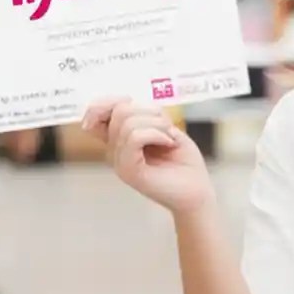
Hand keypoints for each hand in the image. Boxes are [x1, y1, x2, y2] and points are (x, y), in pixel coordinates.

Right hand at [81, 97, 213, 214]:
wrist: (197, 192)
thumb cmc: (184, 162)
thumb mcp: (165, 128)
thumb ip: (146, 115)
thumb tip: (126, 102)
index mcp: (121, 140)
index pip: (96, 113)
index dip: (109, 101)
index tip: (134, 104)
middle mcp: (116, 150)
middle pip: (119, 111)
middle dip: (149, 111)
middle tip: (167, 128)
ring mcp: (120, 162)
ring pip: (127, 123)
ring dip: (158, 124)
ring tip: (170, 139)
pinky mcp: (130, 171)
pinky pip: (135, 138)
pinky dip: (157, 134)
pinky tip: (169, 144)